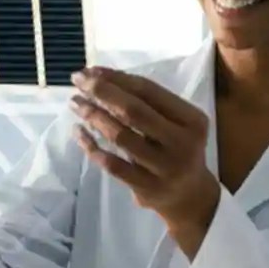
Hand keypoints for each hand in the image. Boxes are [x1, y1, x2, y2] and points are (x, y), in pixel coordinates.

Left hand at [68, 67, 220, 243]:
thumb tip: (100, 76)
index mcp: (192, 120)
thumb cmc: (178, 148)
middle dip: (102, 92)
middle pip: (134, 111)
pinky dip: (92, 147)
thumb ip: (148, 102)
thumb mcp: (178, 122)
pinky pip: (112, 164)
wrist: (191, 197)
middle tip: (78, 81)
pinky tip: (79, 132)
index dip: (117, 78)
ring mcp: (163, 168)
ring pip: (121, 137)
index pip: (149, 91)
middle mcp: (180, 143)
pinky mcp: (146, 188)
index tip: (91, 70)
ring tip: (77, 103)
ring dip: (94, 116)